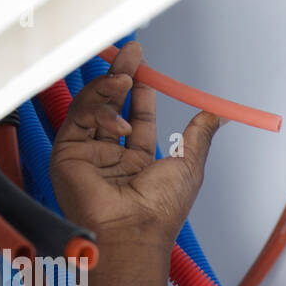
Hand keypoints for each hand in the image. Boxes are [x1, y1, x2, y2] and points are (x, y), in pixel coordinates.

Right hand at [49, 40, 224, 249]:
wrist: (134, 230)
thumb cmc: (160, 211)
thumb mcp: (189, 164)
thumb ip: (199, 135)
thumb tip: (218, 117)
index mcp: (138, 164)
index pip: (137, 120)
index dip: (141, 94)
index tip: (146, 69)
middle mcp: (111, 159)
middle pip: (112, 107)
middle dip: (121, 78)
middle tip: (132, 54)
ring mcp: (88, 156)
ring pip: (92, 108)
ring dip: (109, 89)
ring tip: (126, 78)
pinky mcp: (67, 154)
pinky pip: (78, 120)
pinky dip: (98, 111)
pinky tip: (119, 121)